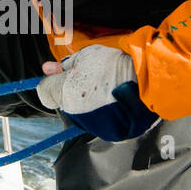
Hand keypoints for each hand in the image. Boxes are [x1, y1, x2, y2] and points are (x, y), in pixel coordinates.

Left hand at [36, 45, 158, 141]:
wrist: (145, 83)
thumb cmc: (114, 65)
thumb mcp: (85, 56)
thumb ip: (63, 65)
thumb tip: (46, 68)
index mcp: (66, 92)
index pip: (44, 92)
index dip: (52, 82)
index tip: (61, 74)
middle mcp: (75, 112)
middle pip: (63, 102)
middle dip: (70, 92)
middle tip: (91, 78)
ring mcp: (90, 125)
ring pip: (79, 113)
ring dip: (86, 103)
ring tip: (106, 89)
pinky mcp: (106, 133)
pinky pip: (96, 122)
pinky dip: (101, 112)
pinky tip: (113, 100)